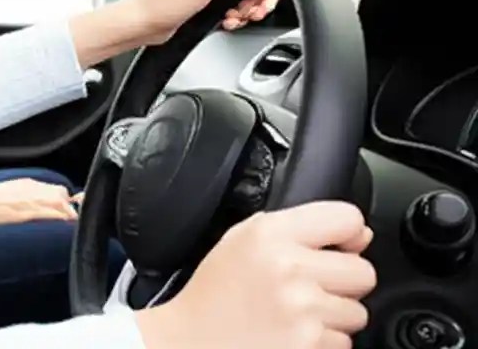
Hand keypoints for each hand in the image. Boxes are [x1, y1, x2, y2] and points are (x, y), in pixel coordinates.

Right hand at [0, 178, 78, 230]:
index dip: (62, 201)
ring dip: (66, 216)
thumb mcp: (6, 191)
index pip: (56, 189)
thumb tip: (33, 205)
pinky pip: (53, 216)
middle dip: (67, 208)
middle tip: (65, 221)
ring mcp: (31, 200)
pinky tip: (62, 229)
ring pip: (61, 206)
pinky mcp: (28, 213)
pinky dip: (61, 222)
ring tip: (64, 227)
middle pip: (62, 195)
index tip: (64, 210)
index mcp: (27, 183)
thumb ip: (23, 195)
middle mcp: (32, 189)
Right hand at [136, 201, 376, 348]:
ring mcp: (301, 309)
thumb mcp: (243, 240)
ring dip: (334, 317)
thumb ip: (299, 227)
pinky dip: (324, 343)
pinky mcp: (308, 344)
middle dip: (342, 283)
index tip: (335, 247)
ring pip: (358, 312)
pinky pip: (344, 342)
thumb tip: (362, 235)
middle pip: (363, 271)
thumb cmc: (216, 292)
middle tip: (309, 288)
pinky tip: (293, 334)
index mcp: (270, 233)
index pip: (348, 219)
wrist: (192, 340)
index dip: (347, 235)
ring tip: (297, 315)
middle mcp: (289, 266)